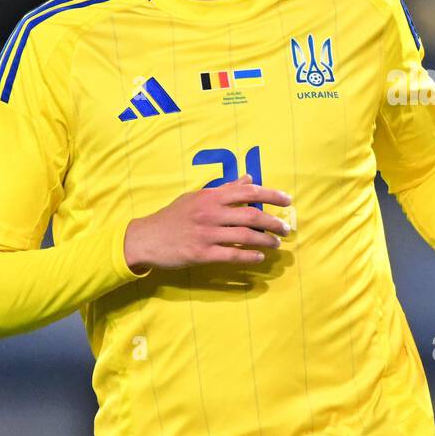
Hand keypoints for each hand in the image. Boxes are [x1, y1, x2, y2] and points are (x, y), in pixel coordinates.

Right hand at [123, 173, 292, 271]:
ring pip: (245, 235)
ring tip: (276, 244)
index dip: (271, 195)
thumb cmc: (173, 216)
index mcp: (210, 196)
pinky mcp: (201, 253)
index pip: (247, 191)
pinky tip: (259, 258)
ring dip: (265, 240)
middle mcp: (210, 213)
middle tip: (286, 228)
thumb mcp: (197, 197)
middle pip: (251, 215)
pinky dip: (249, 256)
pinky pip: (231, 255)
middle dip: (273, 221)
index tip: (287, 200)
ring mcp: (206, 233)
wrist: (146, 238)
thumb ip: (224, 189)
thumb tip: (248, 177)